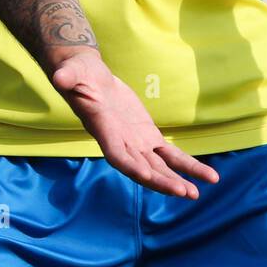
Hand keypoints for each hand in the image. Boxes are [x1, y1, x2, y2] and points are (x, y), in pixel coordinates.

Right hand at [50, 48, 219, 198]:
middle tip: (185, 192)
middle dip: (162, 181)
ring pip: (159, 167)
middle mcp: (120, 144)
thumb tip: (59, 77)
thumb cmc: (77, 74)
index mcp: (103, 131)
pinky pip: (170, 155)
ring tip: (198, 192)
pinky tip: (207, 176)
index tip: (146, 175)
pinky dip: (187, 165)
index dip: (130, 165)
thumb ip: (67, 78)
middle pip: (142, 168)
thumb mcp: (72, 73)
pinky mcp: (147, 136)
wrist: (88, 77)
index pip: (117, 154)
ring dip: (178, 179)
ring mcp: (135, 143)